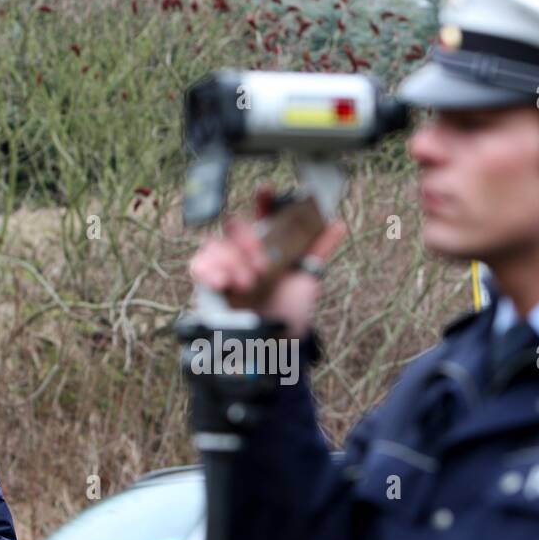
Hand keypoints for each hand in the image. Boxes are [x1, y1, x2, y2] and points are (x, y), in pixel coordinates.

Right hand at [188, 187, 347, 339]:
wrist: (271, 348)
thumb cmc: (287, 313)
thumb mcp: (306, 281)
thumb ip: (317, 251)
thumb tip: (339, 224)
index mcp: (266, 246)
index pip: (261, 214)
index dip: (263, 200)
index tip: (267, 191)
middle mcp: (242, 253)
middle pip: (234, 226)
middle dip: (246, 239)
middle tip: (262, 265)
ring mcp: (223, 267)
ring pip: (216, 244)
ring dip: (231, 260)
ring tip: (247, 284)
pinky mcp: (206, 284)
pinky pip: (199, 265)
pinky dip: (209, 269)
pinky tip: (224, 282)